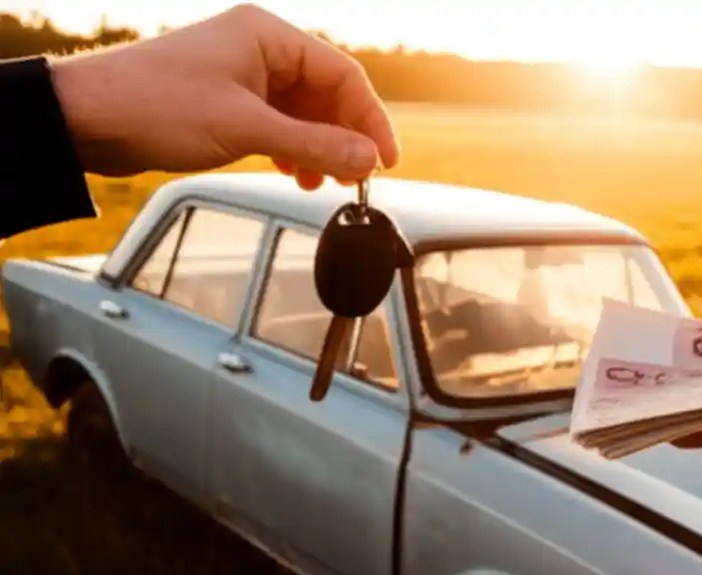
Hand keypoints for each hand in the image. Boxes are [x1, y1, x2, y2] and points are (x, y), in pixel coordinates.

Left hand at [48, 4, 397, 188]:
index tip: (384, 160)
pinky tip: (294, 172)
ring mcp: (243, 75)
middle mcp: (259, 49)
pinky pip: (279, 123)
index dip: (371, 120)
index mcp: (268, 36)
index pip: (343, 75)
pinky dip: (294, 149)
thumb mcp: (246, 129)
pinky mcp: (228, 101)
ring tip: (322, 181)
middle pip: (328, 94)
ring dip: (320, 148)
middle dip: (345, 137)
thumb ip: (315, 145)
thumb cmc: (154, 106)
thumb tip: (368, 159)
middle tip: (355, 177)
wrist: (85, 119)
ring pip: (305, 113)